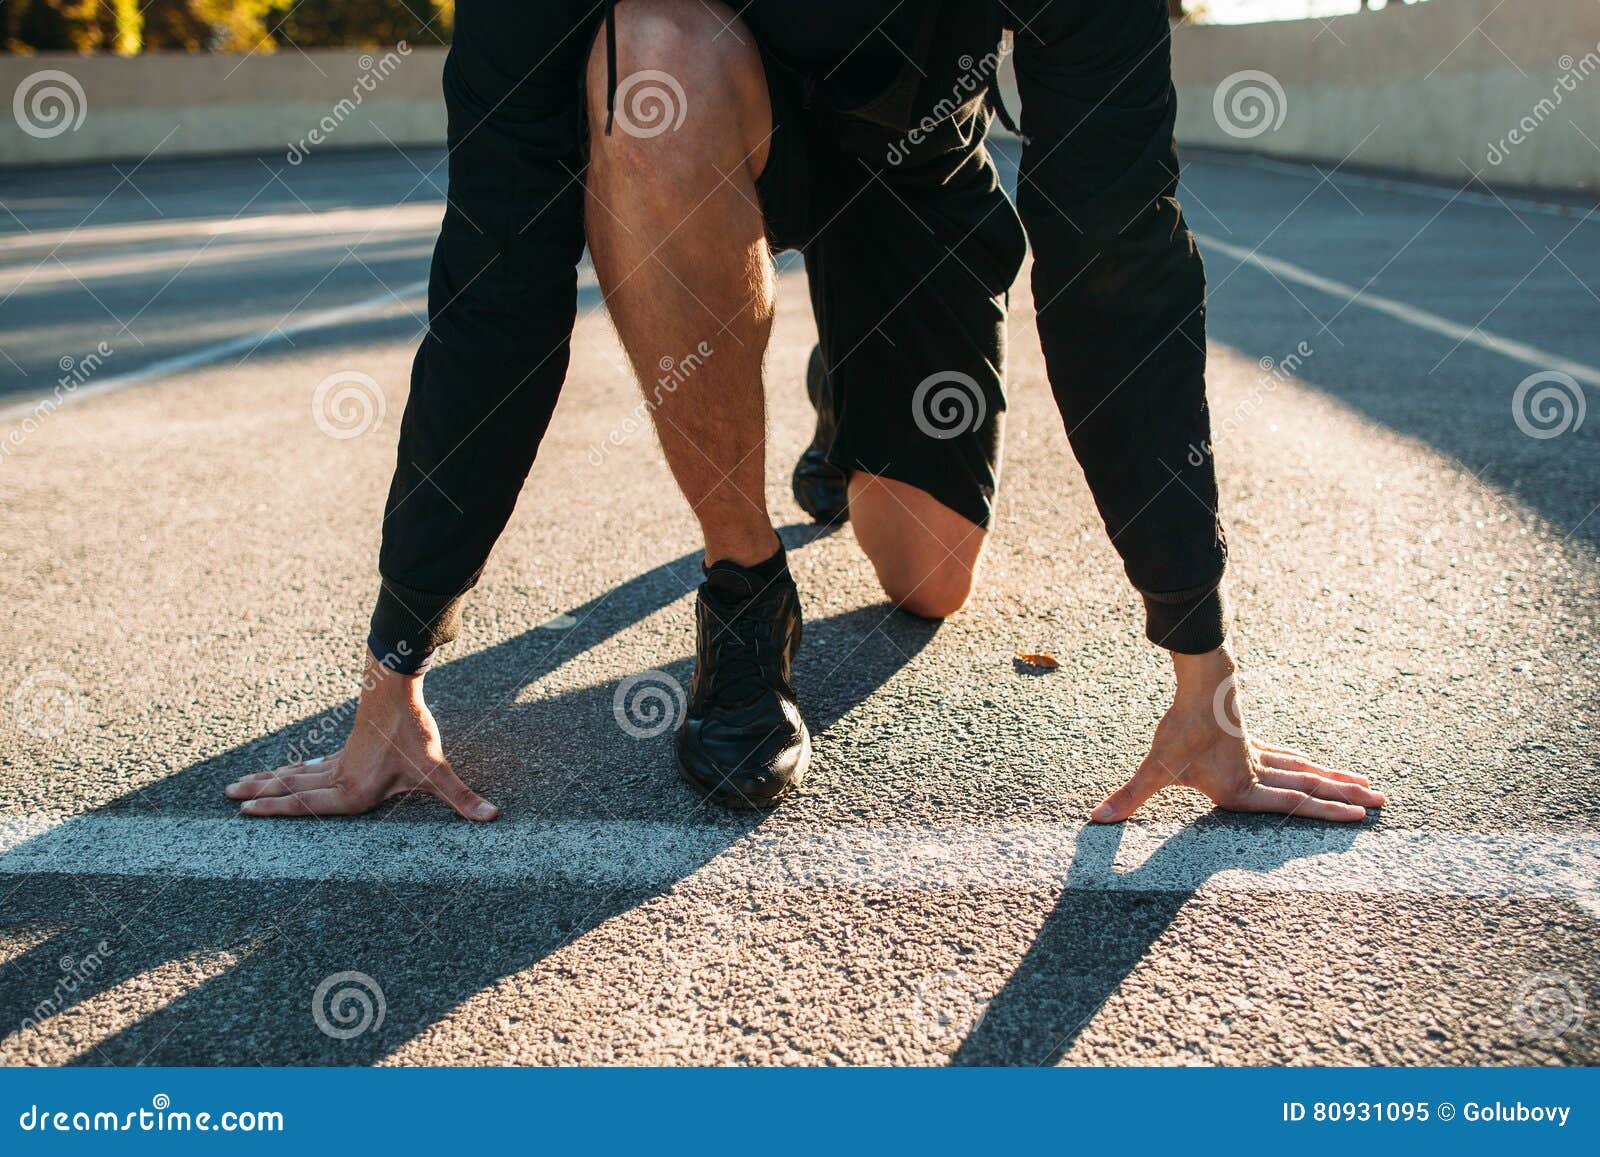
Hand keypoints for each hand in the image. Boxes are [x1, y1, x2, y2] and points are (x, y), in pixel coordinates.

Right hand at [224, 656, 498, 820]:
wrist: (395, 688)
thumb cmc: (412, 732)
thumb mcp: (436, 769)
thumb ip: (460, 797)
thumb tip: (491, 817)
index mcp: (351, 791)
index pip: (305, 805)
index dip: (274, 810)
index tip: (243, 812)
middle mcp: (338, 777)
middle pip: (292, 789)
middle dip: (261, 796)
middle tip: (228, 798)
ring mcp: (339, 760)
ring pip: (298, 774)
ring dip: (271, 780)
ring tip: (241, 784)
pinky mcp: (346, 746)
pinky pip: (312, 763)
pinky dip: (295, 769)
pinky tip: (289, 770)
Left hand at [1091, 645, 1383, 823]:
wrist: (1199, 685)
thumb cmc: (1180, 729)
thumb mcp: (1156, 768)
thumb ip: (1131, 796)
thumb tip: (1097, 819)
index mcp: (1241, 789)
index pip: (1291, 805)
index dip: (1326, 813)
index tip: (1360, 817)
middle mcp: (1256, 774)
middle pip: (1310, 787)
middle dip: (1345, 799)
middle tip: (1383, 804)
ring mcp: (1257, 755)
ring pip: (1304, 771)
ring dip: (1334, 781)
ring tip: (1367, 787)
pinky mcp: (1250, 740)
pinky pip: (1286, 757)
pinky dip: (1306, 765)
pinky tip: (1314, 765)